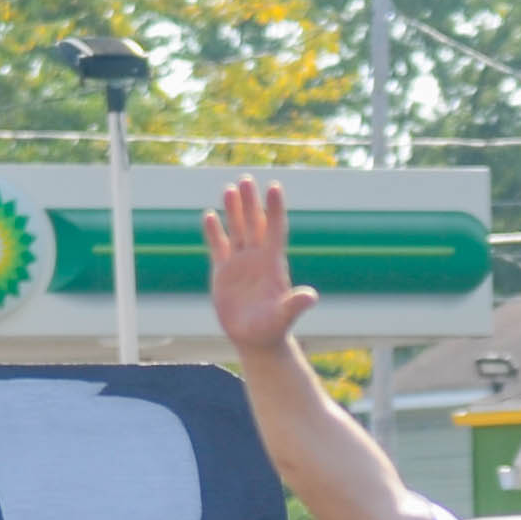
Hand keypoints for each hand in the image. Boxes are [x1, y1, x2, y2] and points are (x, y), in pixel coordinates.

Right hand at [204, 178, 316, 358]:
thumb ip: (295, 304)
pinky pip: (218, 246)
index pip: (275, 229)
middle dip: (251, 202)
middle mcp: (257, 258)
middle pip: (254, 223)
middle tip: (246, 179)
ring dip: (233, 210)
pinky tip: (209, 215)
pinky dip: (213, 232)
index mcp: (273, 263)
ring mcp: (240, 263)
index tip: (274, 186)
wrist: (255, 340)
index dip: (275, 208)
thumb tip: (311, 297)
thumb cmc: (272, 329)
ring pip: (237, 230)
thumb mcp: (284, 317)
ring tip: (230, 189)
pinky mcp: (223, 271)